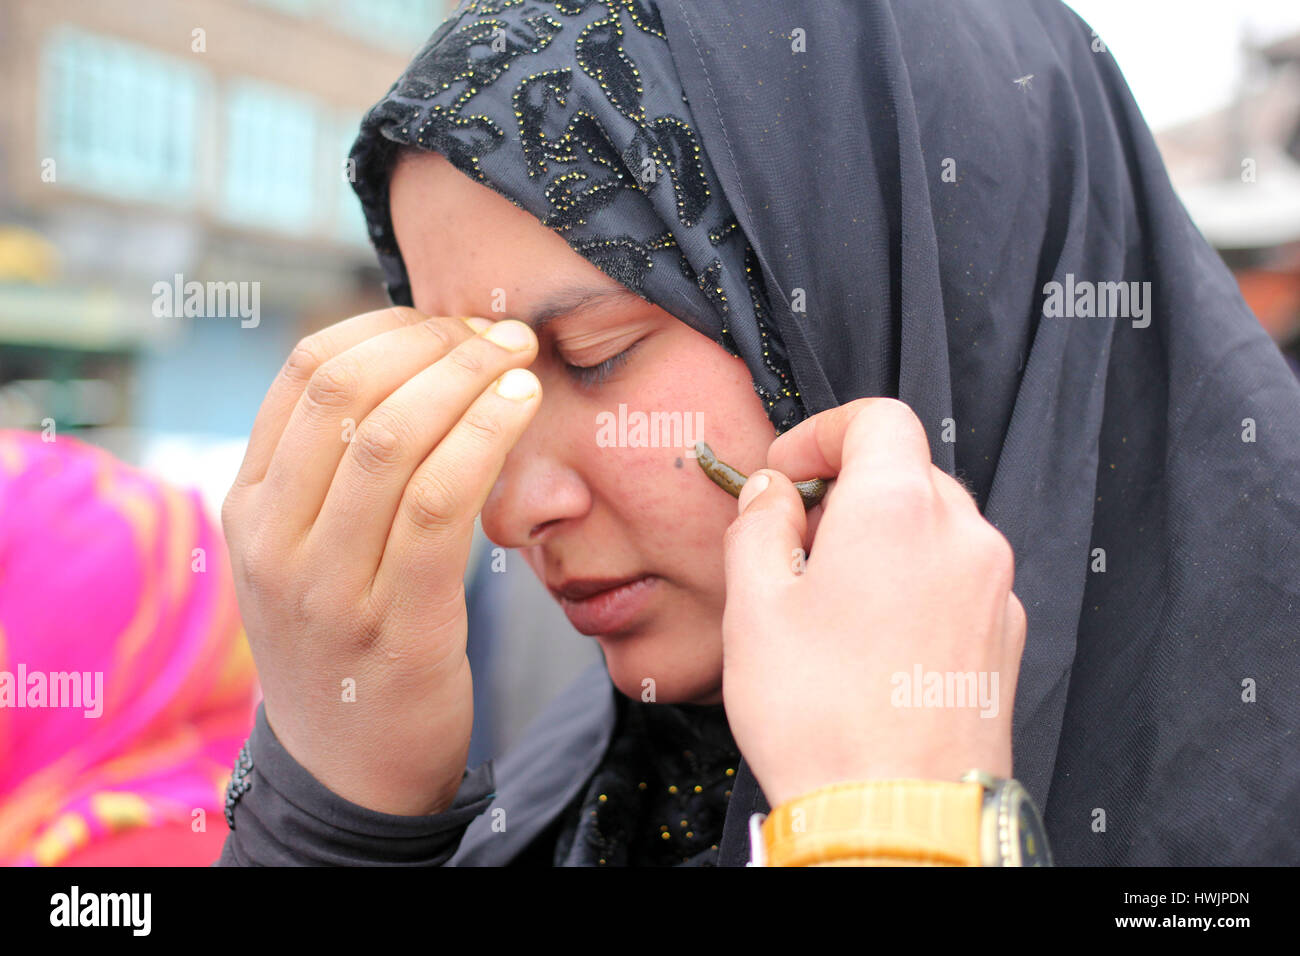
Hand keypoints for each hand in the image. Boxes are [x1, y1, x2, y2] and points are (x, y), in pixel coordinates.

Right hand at [221, 308, 540, 814]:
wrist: (348, 768)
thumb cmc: (346, 639)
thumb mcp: (304, 552)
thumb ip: (329, 471)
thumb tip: (408, 365)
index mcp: (248, 505)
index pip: (305, 374)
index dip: (386, 328)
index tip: (447, 322)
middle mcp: (274, 539)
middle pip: (349, 393)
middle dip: (434, 343)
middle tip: (497, 332)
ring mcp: (328, 586)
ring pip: (393, 438)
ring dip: (466, 380)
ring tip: (518, 359)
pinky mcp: (396, 623)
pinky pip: (438, 503)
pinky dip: (483, 437)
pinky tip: (521, 407)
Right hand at [719, 398, 1026, 808]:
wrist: (894, 819)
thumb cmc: (822, 720)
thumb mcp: (756, 606)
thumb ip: (759, 524)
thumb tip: (772, 493)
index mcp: (899, 510)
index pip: (878, 418)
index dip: (823, 433)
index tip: (790, 473)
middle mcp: (963, 536)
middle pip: (907, 471)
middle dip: (847, 492)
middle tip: (795, 544)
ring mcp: (993, 590)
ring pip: (934, 527)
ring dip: (882, 539)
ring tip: (830, 603)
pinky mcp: (1005, 639)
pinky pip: (957, 579)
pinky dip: (916, 583)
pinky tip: (874, 642)